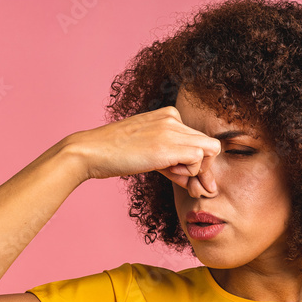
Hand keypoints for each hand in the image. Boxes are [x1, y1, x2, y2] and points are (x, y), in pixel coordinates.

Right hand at [66, 106, 219, 190]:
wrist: (91, 152)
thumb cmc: (116, 156)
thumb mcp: (151, 155)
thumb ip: (176, 165)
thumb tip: (203, 186)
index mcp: (168, 115)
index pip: (198, 140)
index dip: (195, 162)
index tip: (180, 175)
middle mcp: (173, 117)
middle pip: (209, 145)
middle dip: (202, 170)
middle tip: (186, 183)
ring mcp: (172, 129)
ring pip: (210, 151)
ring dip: (194, 171)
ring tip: (169, 173)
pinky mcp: (169, 144)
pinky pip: (199, 159)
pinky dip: (189, 172)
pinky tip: (166, 171)